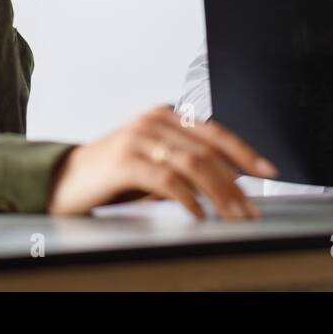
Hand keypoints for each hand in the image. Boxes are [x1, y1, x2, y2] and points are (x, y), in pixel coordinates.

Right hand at [46, 106, 277, 219]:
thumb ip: (185, 164)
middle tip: (251, 210)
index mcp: (166, 117)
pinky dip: (188, 199)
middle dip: (235, 183)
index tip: (269, 171)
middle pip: (208, 151)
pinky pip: (166, 179)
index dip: (245, 152)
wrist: (63, 181)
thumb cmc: (112, 177)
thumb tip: (229, 183)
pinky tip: (198, 215)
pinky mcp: (124, 161)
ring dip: (218, 193)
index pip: (215, 133)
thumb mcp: (153, 163)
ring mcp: (138, 138)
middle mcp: (154, 121)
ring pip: (192, 163)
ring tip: (232, 216)